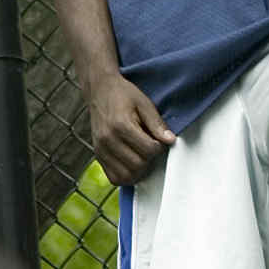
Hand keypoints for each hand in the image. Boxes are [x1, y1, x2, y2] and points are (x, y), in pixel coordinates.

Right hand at [86, 72, 172, 186]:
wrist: (99, 90)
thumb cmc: (123, 95)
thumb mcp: (144, 104)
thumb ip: (157, 123)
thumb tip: (170, 140)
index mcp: (121, 125)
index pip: (148, 150)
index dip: (159, 148)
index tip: (159, 140)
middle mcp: (108, 140)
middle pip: (138, 165)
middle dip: (150, 160)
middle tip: (151, 148)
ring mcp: (101, 150)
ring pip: (126, 176)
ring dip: (139, 171)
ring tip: (142, 156)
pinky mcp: (98, 155)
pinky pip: (114, 178)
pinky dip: (126, 176)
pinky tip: (132, 164)